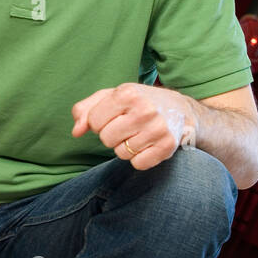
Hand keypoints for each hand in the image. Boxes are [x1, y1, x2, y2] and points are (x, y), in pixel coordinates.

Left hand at [71, 82, 193, 169]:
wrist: (180, 109)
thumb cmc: (139, 102)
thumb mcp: (112, 96)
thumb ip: (86, 110)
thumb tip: (76, 132)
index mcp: (127, 93)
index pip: (94, 121)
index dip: (99, 122)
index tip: (112, 117)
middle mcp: (145, 110)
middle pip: (106, 139)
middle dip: (111, 135)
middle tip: (126, 126)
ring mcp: (158, 129)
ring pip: (121, 153)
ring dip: (126, 147)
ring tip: (138, 134)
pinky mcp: (168, 146)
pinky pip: (138, 164)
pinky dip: (139, 158)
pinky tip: (147, 145)